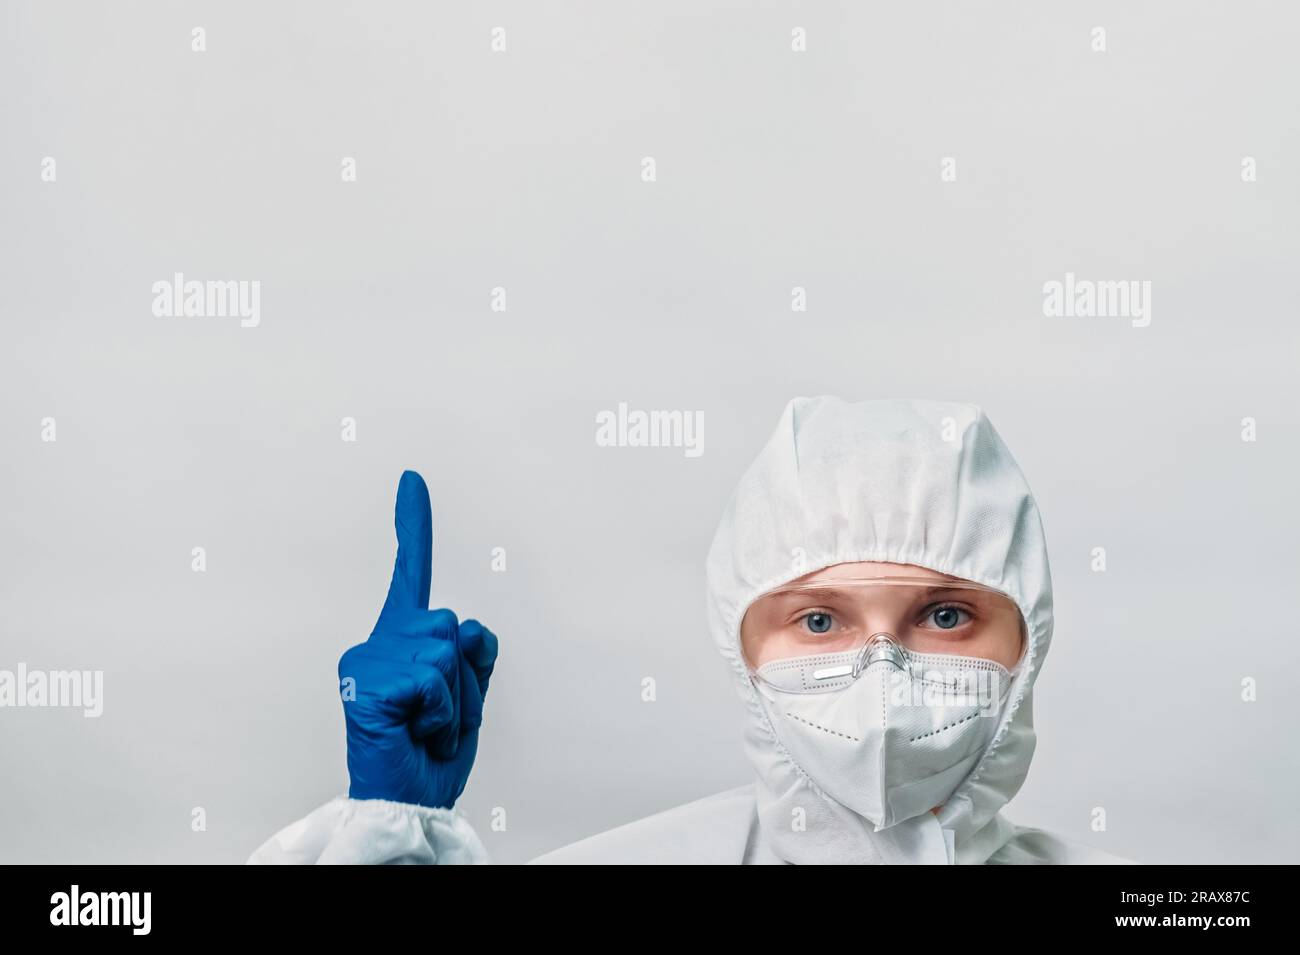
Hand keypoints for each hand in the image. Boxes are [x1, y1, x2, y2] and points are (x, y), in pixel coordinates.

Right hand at [338, 470, 497, 807]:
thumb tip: (471, 624)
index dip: (414, 524)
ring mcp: (366, 660)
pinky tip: (415, 732)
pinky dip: (439, 713)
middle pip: (451, 625)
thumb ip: (473, 659)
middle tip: (438, 719)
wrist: (411, 806)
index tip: (413, 480)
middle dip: (463, 678)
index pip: (412, 574)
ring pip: (445, 650)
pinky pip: (431, 679)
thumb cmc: (431, 760)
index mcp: (400, 642)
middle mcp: (377, 644)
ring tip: (426, 729)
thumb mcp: (467, 701)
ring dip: (453, 700)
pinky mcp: (363, 682)